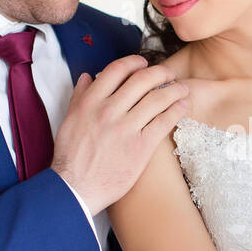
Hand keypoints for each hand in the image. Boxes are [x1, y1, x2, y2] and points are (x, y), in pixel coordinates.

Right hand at [51, 54, 190, 212]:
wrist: (76, 188)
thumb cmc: (71, 157)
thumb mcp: (69, 120)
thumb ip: (80, 96)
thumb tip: (88, 76)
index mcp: (90, 102)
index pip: (117, 70)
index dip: (134, 62)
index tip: (144, 63)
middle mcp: (109, 111)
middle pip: (142, 80)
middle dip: (161, 72)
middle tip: (169, 73)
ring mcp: (126, 128)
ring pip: (157, 99)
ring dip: (174, 89)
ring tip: (182, 88)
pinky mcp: (141, 147)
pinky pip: (163, 122)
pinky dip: (176, 110)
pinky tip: (183, 106)